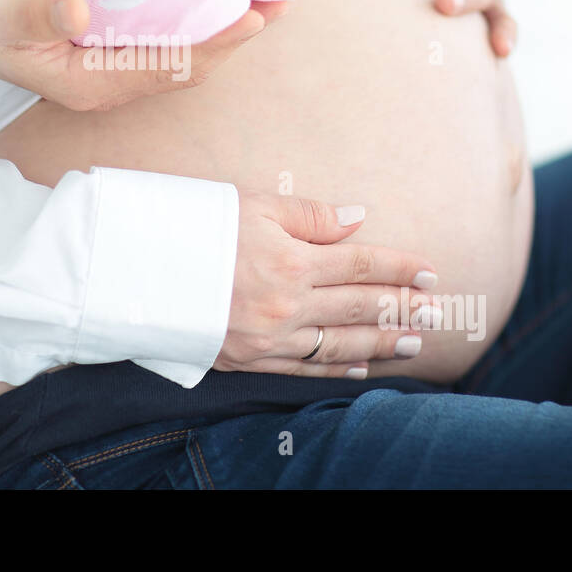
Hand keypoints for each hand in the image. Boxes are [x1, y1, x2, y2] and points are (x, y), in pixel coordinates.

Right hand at [0, 0, 287, 111]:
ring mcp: (116, 55)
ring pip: (188, 41)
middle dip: (240, 29)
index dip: (215, 43)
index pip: (168, 67)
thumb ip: (36, 13)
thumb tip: (81, 11)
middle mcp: (113, 76)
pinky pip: (169, 21)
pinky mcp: (114, 32)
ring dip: (230, 15)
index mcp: (91, 84)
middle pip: (193, 58)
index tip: (255, 17)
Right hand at [215, 191, 437, 377]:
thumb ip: (310, 215)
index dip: (399, 267)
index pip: (361, 264)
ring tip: (414, 341)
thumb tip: (358, 219)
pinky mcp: (248, 359)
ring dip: (382, 342)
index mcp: (293, 261)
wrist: (136, 270)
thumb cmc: (193, 224)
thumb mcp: (252, 204)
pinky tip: (361, 365)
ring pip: (340, 343)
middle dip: (402, 307)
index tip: (430, 270)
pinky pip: (304, 366)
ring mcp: (269, 337)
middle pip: (360, 307)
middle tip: (436, 311)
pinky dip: (338, 367)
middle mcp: (288, 304)